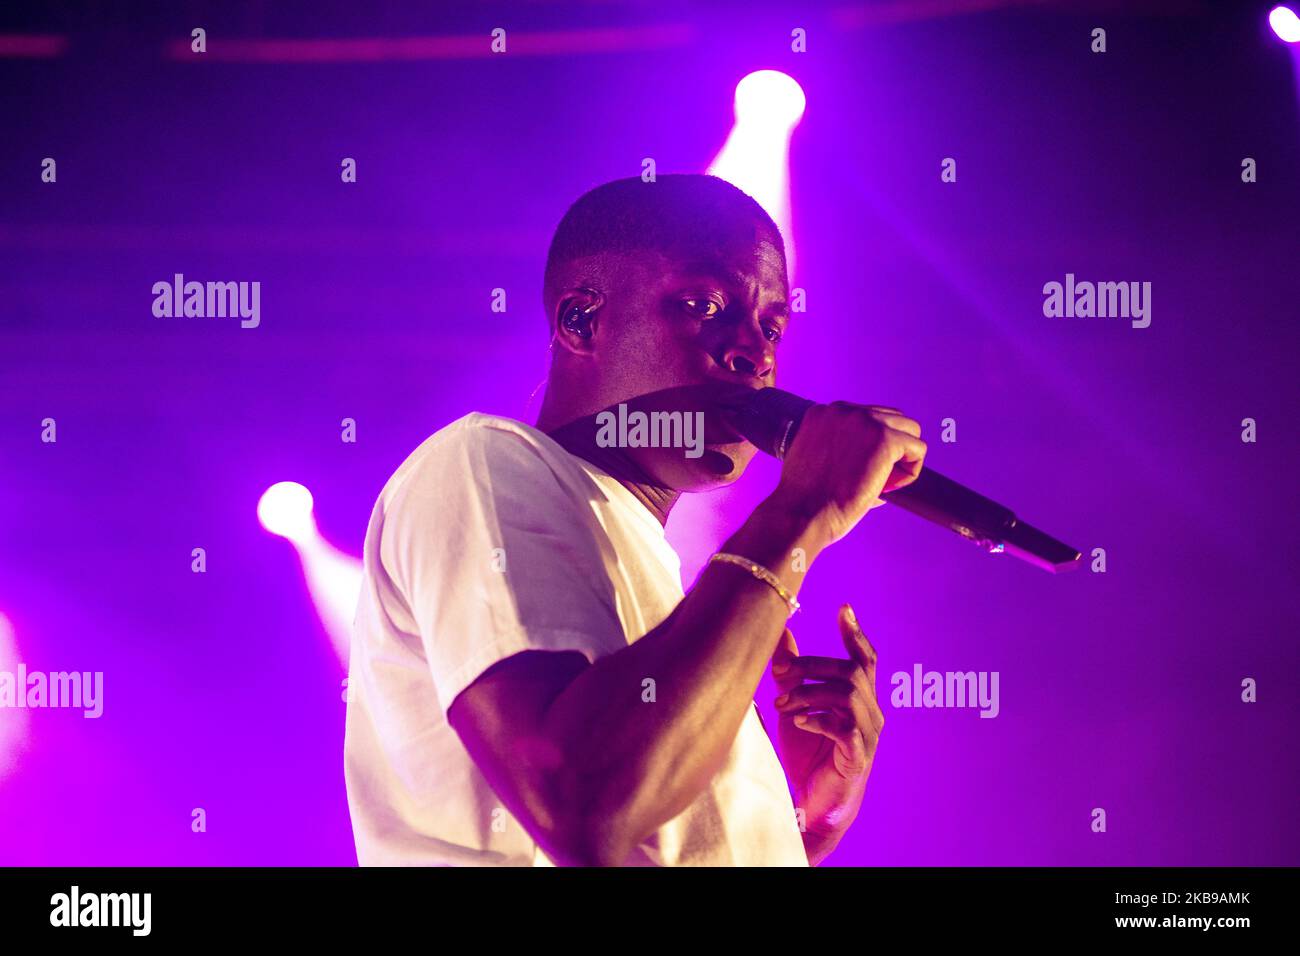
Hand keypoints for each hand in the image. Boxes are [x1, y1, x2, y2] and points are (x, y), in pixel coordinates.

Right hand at [768, 403, 924, 545]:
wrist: (802, 514)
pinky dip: (910, 472)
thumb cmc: (804, 500)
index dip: (869, 447)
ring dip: (902, 458)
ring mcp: (866, 421)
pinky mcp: (885, 439)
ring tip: (883, 484)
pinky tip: (890, 488)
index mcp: (822, 412)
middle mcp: (843, 409)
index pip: (865, 417)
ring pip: (910, 430)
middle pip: (891, 418)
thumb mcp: (813, 459)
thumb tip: (872, 459)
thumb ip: (836, 447)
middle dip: (890, 448)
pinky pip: (918, 450)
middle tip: (874, 480)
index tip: (857, 472)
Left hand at [771, 603, 884, 863]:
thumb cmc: (807, 753)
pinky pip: (845, 729)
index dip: (856, 633)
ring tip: (783, 702)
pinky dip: (818, 719)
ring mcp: (868, 737)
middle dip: (814, 665)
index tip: (844, 607)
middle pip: (853, 671)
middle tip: (781, 672)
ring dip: (810, 692)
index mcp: (860, 699)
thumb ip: (792, 671)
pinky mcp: (857, 759)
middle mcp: (871, 714)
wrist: (812, 804)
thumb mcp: (794, 704)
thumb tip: (782, 631)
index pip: (865, 659)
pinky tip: (798, 722)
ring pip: (849, 695)